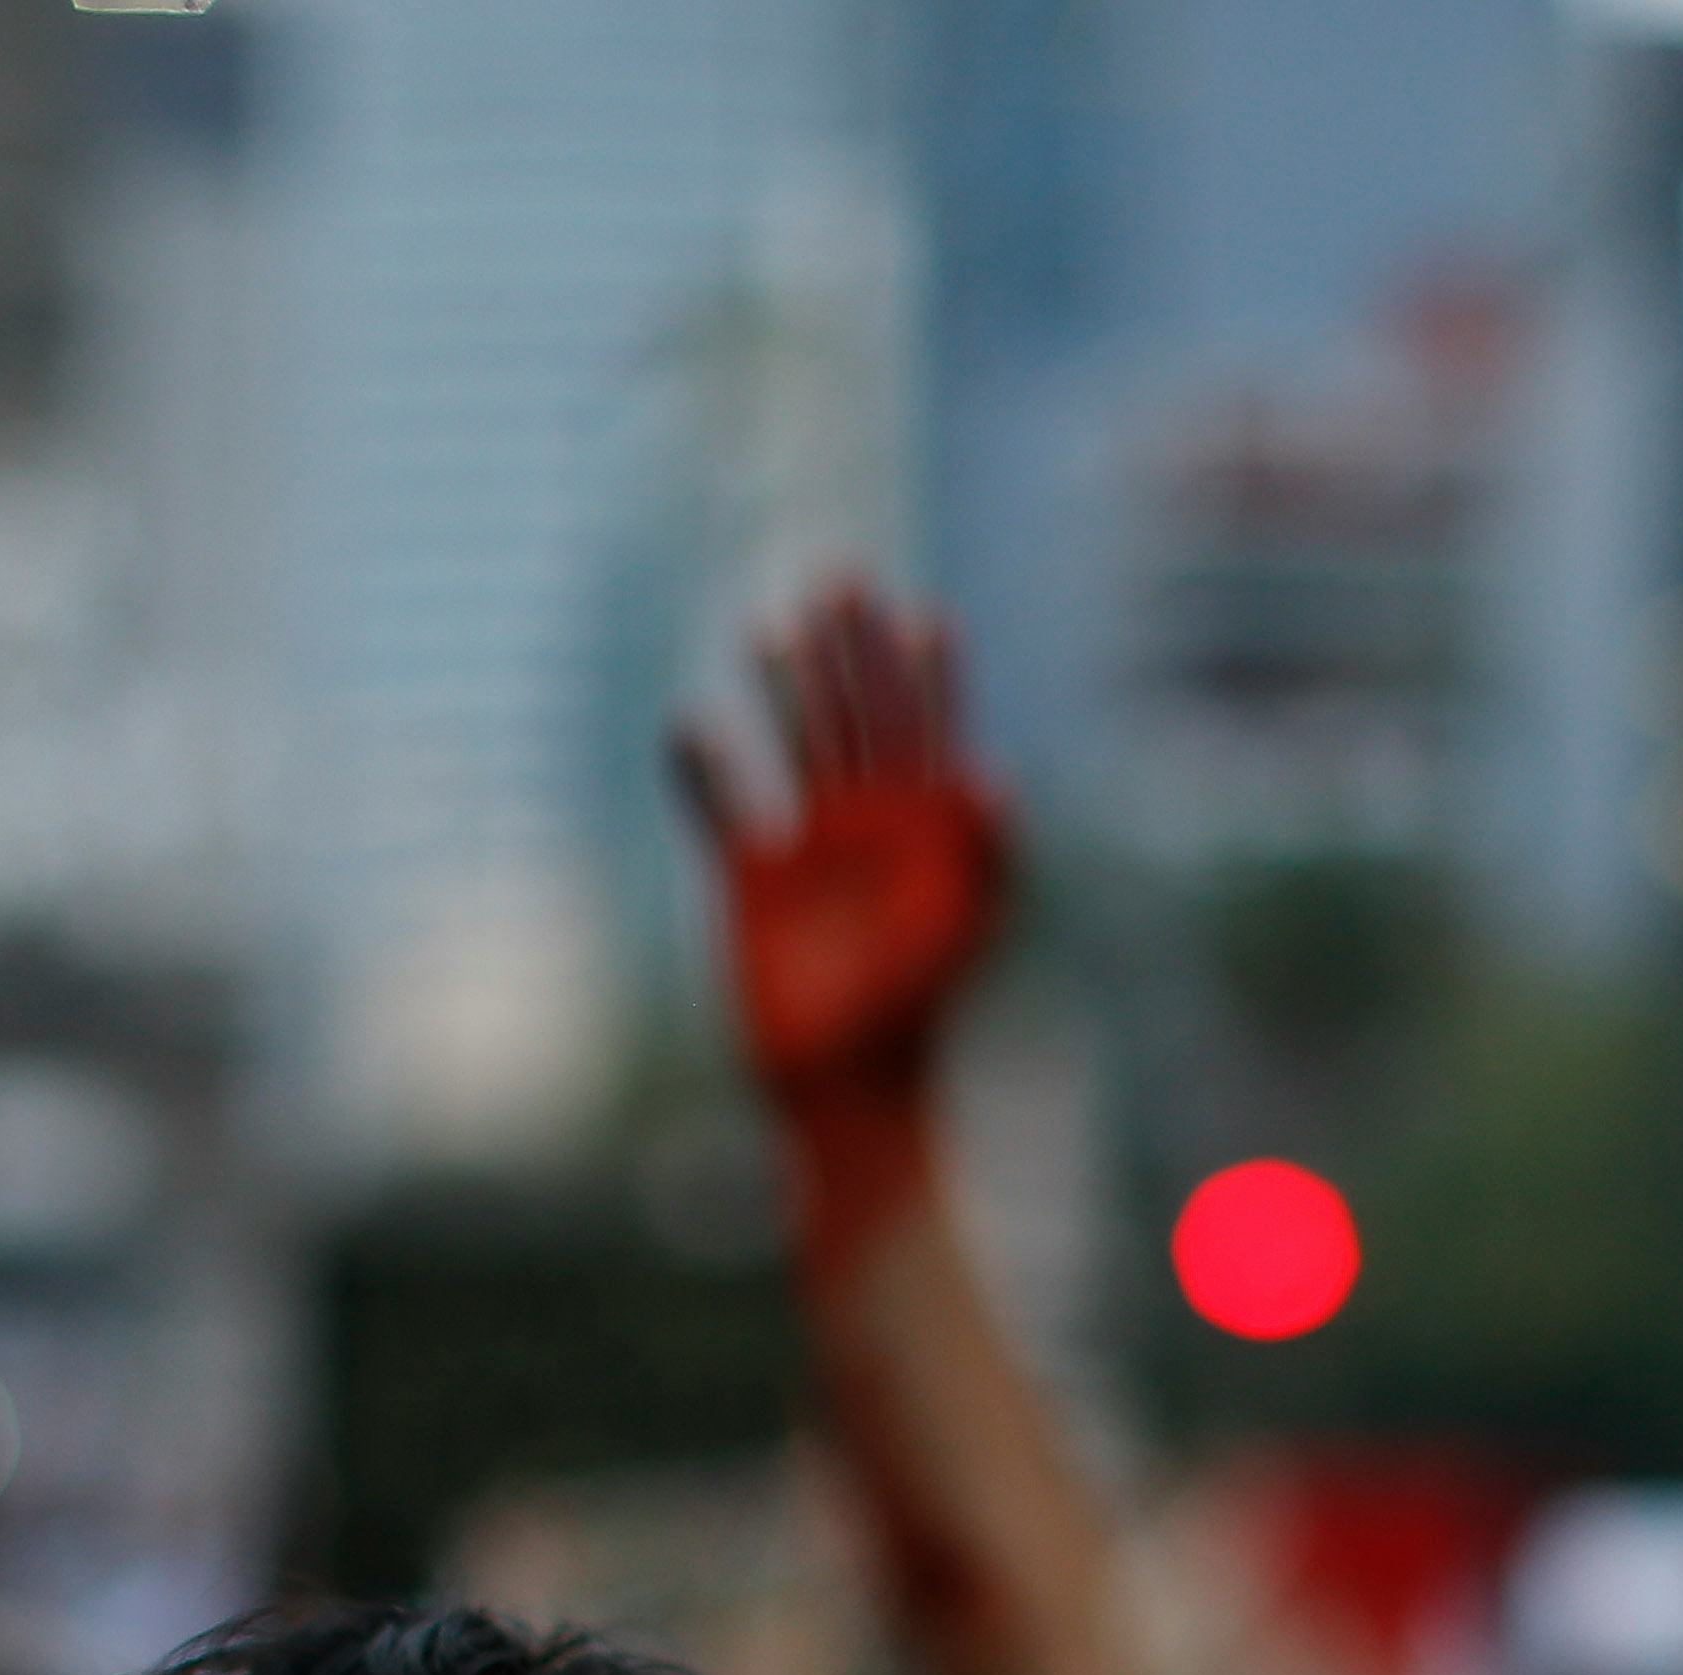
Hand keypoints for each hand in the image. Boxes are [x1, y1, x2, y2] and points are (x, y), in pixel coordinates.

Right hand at [671, 585, 1011, 1285]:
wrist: (847, 1089)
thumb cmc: (914, 1019)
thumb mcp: (957, 933)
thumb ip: (983, 855)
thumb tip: (995, 777)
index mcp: (926, 831)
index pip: (928, 733)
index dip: (930, 675)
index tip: (923, 614)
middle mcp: (870, 828)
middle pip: (860, 719)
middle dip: (852, 652)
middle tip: (840, 578)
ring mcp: (810, 851)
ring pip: (797, 746)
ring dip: (786, 687)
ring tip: (768, 623)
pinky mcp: (752, 883)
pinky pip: (722, 808)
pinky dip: (704, 767)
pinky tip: (686, 721)